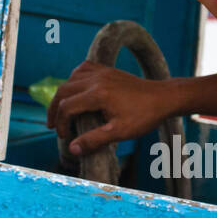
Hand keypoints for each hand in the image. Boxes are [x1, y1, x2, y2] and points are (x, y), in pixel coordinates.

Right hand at [45, 60, 172, 155]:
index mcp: (98, 94)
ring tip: (60, 111)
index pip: (66, 107)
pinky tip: (75, 90)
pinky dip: (74, 79)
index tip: (64, 137)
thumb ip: (94, 140)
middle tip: (52, 126)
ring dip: (62, 95)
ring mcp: (102, 72)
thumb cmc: (144, 116)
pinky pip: (83, 69)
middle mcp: (96, 79)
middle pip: (63, 91)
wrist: (163, 97)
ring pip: (70, 79)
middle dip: (54, 110)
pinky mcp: (107, 70)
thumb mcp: (120, 132)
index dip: (60, 123)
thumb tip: (72, 148)